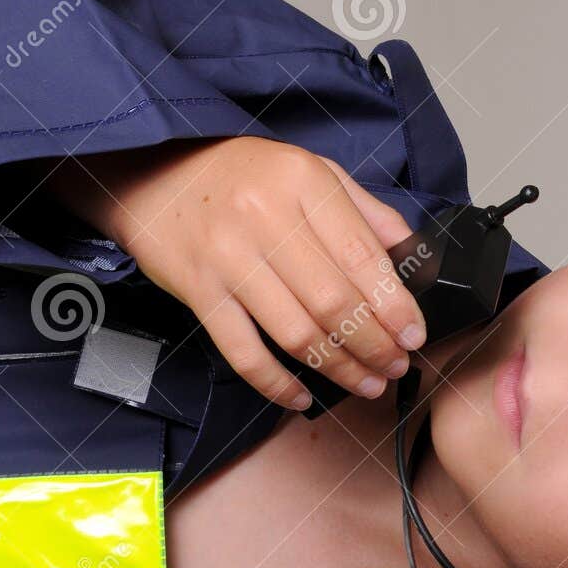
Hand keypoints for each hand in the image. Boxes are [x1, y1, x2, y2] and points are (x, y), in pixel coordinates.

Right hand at [51, 137, 423, 409]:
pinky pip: (243, 353)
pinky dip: (276, 384)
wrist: (153, 174)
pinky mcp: (200, 292)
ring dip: (339, 368)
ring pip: (296, 332)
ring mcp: (228, 258)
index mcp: (302, 182)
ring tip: (367, 383)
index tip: (414, 336)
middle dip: (374, 345)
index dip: (394, 305)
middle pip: (333, 301)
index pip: (362, 255)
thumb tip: (414, 255)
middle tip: (395, 366)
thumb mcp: (310, 170)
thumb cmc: (242, 175)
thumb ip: (365, 211)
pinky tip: (302, 398)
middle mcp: (265, 218)